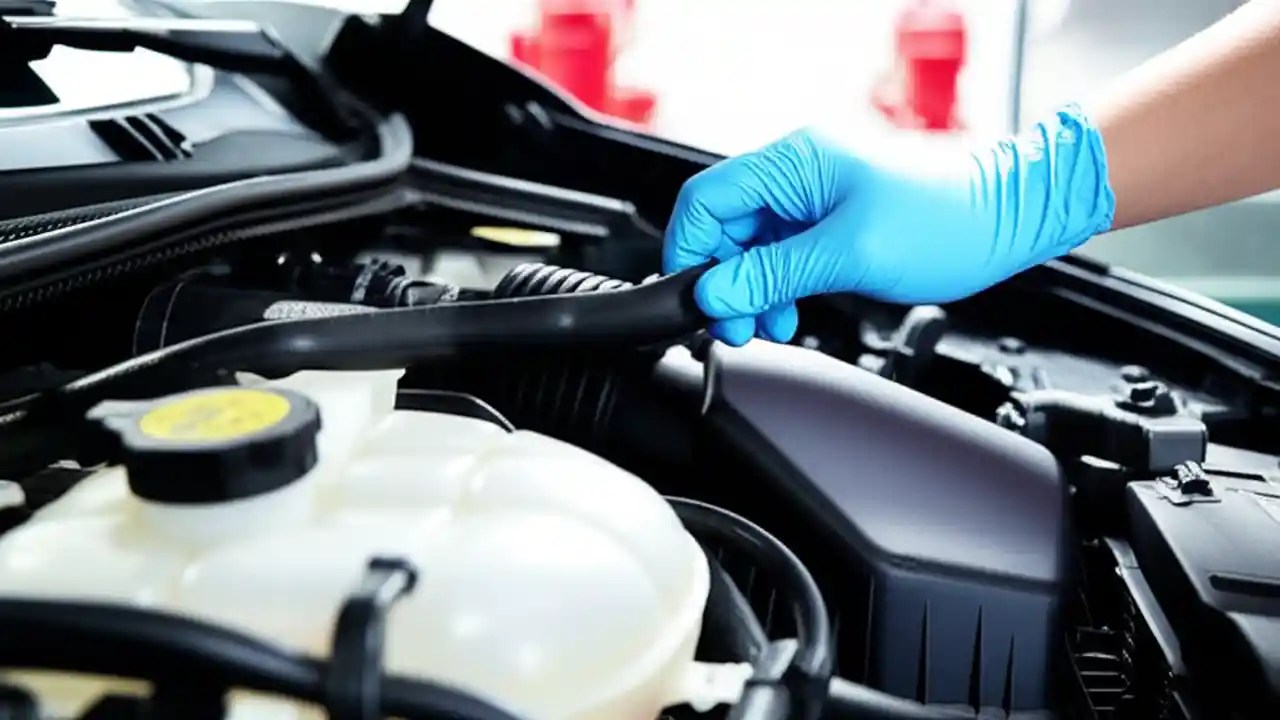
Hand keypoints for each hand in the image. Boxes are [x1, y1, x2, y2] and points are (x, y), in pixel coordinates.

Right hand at [663, 104, 1115, 345]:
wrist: (1013, 216)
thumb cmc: (949, 220)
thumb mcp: (849, 256)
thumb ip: (772, 276)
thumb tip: (714, 294)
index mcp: (794, 161)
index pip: (705, 200)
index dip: (691, 253)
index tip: (698, 300)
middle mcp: (798, 171)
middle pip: (724, 226)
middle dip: (724, 281)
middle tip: (736, 327)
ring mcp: (814, 193)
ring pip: (751, 244)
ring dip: (751, 289)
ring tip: (768, 326)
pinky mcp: (831, 216)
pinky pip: (781, 251)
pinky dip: (776, 285)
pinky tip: (788, 311)